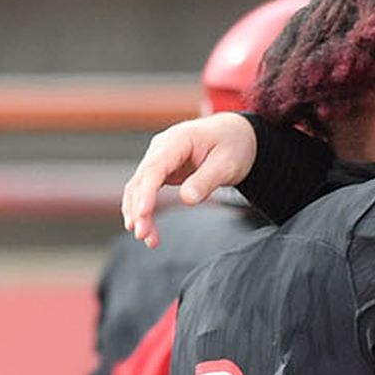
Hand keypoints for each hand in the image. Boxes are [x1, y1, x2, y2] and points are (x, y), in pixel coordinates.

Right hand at [121, 114, 260, 245]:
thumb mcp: (227, 164)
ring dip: (139, 213)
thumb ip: (207, 180)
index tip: (143, 213)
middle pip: (142, 180)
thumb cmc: (233, 145)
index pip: (155, 168)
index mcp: (178, 140)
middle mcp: (162, 147)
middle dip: (139, 209)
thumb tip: (187, 199)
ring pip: (139, 187)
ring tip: (148, 239)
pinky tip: (147, 229)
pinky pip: (146, 190)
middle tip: (144, 236)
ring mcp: (159, 158)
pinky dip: (145, 209)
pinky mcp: (162, 170)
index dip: (146, 192)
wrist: (234, 134)